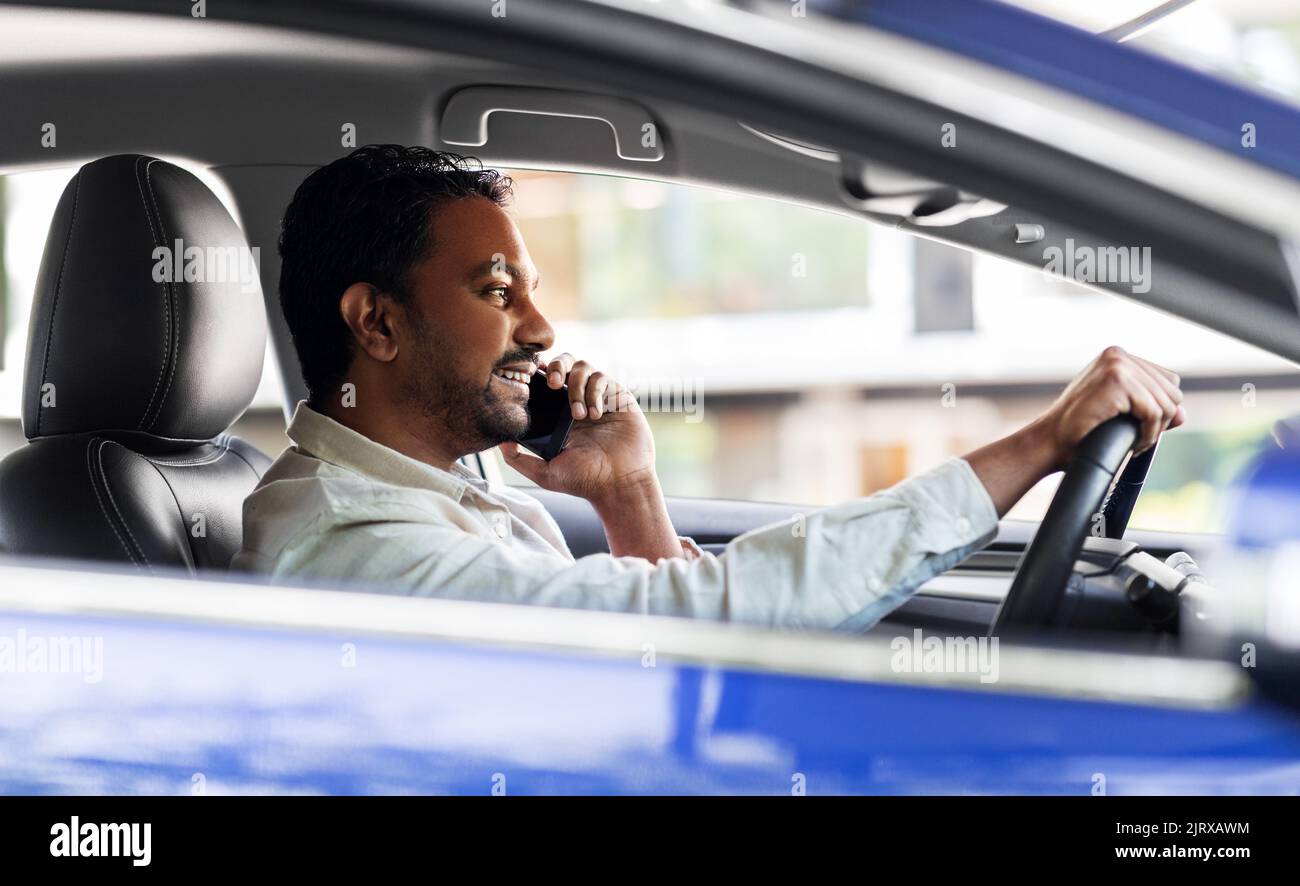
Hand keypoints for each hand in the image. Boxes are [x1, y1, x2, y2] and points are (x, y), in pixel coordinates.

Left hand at [500, 352, 655, 505]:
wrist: (621, 483)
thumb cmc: (585, 481)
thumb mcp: (544, 473)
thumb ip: (518, 459)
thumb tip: (500, 441)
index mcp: (558, 414)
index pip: (543, 381)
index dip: (536, 373)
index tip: (530, 377)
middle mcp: (577, 401)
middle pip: (562, 363)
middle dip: (555, 367)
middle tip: (553, 385)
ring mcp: (597, 396)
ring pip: (582, 366)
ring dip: (576, 386)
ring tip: (579, 415)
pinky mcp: (617, 396)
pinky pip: (602, 378)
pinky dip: (595, 392)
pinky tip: (595, 414)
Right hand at [1034, 345, 1184, 470]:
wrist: (1050, 442)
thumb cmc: (1079, 431)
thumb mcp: (1120, 415)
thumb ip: (1152, 410)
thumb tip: (1183, 414)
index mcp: (1116, 356)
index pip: (1167, 380)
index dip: (1160, 407)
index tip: (1142, 427)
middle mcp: (1117, 355)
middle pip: (1171, 390)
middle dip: (1160, 420)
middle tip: (1140, 438)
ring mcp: (1116, 365)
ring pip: (1166, 403)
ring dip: (1155, 430)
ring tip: (1137, 443)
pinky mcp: (1116, 381)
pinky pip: (1154, 411)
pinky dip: (1149, 434)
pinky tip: (1135, 444)